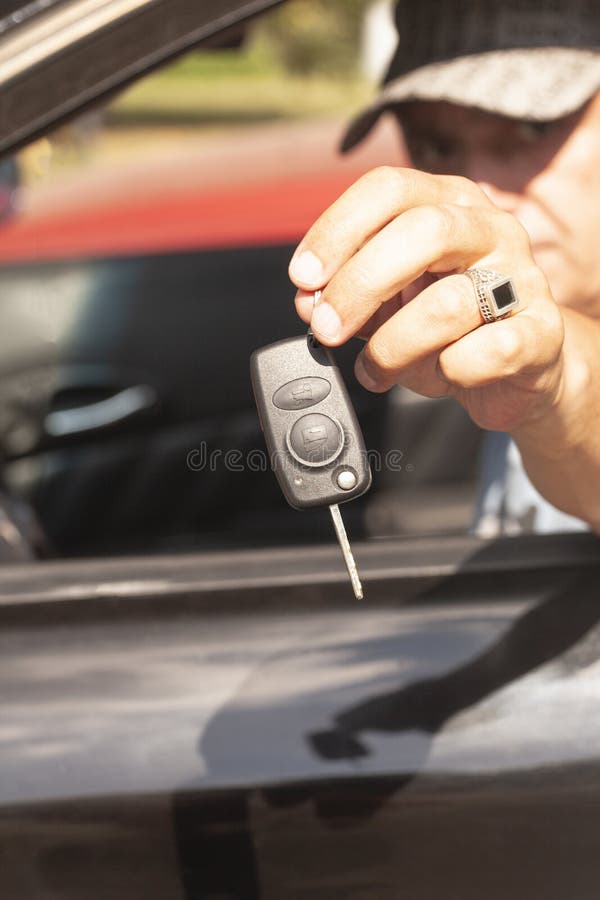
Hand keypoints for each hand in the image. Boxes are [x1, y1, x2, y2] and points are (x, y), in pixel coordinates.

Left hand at [288, 166, 564, 432]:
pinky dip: (449, 371)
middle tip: (326, 327)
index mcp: (448, 203)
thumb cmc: (447, 329)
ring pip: (447, 303)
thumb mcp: (389, 304)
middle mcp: (490, 229)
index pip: (388, 188)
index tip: (302, 278)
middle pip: (422, 232)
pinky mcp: (542, 333)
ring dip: (391, 345)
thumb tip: (308, 302)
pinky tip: (441, 374)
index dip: (337, 231)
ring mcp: (523, 279)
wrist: (517, 369)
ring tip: (373, 370)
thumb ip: (347, 295)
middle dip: (359, 285)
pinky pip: (486, 352)